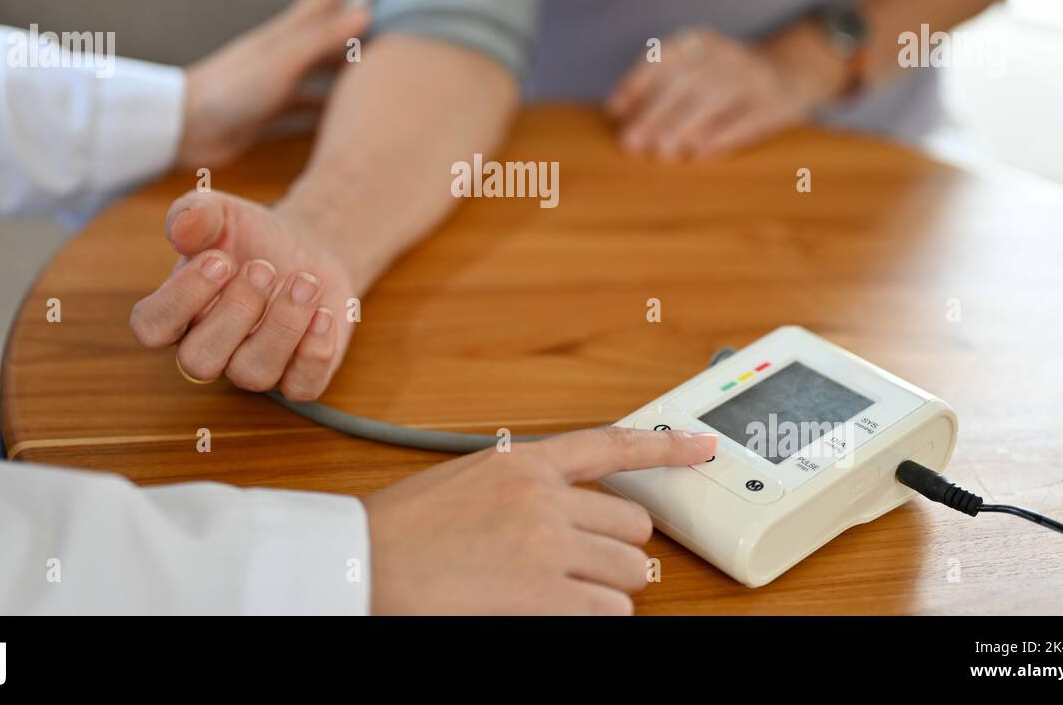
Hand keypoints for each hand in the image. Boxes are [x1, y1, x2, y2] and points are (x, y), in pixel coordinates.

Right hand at [129, 190, 355, 399]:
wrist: (307, 249)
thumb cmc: (252, 238)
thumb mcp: (222, 213)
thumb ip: (195, 213)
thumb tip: (180, 228)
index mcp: (180, 313)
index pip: (152, 327)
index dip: (180, 298)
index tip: (218, 259)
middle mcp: (211, 348)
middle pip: (199, 361)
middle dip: (236, 311)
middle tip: (264, 268)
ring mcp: (254, 367)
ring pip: (253, 375)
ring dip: (282, 326)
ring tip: (305, 282)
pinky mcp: (298, 376)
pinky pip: (301, 388)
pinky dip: (315, 352)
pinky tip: (324, 313)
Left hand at [176, 0, 381, 169]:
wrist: (184, 127)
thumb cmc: (230, 90)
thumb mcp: (282, 60)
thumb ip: (322, 38)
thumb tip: (367, 12)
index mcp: (288, 32)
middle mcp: (287, 51)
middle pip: (333, 29)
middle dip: (363, 18)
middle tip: (397, 15)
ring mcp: (280, 79)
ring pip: (325, 66)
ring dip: (351, 63)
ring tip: (384, 65)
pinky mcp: (273, 108)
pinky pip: (312, 102)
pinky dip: (333, 104)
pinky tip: (348, 112)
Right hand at [363, 426, 717, 613]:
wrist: (360, 566)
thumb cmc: (399, 531)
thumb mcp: (465, 483)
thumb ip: (521, 487)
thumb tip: (567, 509)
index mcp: (523, 464)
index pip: (612, 445)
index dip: (667, 445)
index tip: (702, 447)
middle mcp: (545, 499)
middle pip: (632, 523)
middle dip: (614, 548)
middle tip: (580, 565)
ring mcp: (548, 548)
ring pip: (628, 572)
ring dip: (605, 589)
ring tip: (558, 594)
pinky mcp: (546, 598)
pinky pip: (609, 613)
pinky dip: (594, 618)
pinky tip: (554, 613)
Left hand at [606, 24, 846, 159]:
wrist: (790, 73)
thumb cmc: (723, 80)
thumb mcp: (693, 70)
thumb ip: (657, 87)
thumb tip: (618, 115)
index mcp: (700, 41)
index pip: (663, 57)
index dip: (636, 82)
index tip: (614, 111)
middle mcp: (727, 53)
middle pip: (685, 80)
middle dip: (654, 114)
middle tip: (632, 144)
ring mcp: (754, 75)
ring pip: (714, 97)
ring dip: (683, 126)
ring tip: (661, 152)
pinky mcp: (777, 101)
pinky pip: (748, 118)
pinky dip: (722, 136)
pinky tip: (700, 154)